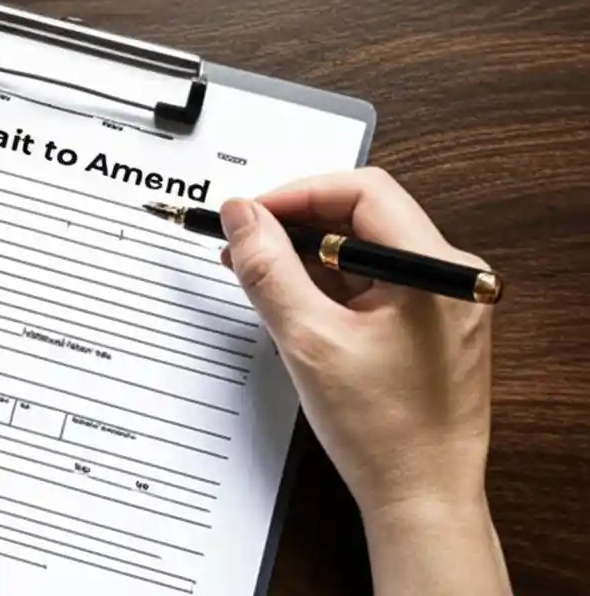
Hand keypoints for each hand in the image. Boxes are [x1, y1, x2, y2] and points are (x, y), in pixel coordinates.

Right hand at [219, 167, 509, 594]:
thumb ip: (268, 269)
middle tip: (243, 242)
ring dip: (306, 258)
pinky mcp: (427, 326)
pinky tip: (289, 303)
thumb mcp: (308, 339)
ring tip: (255, 274)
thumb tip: (242, 215)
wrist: (420, 499)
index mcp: (435, 268)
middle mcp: (448, 276)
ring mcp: (440, 302)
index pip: (362, 191)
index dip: (297, 194)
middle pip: (361, 218)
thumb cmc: (383, 432)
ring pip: (362, 252)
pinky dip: (326, 287)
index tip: (251, 214)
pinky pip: (370, 285)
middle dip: (295, 225)